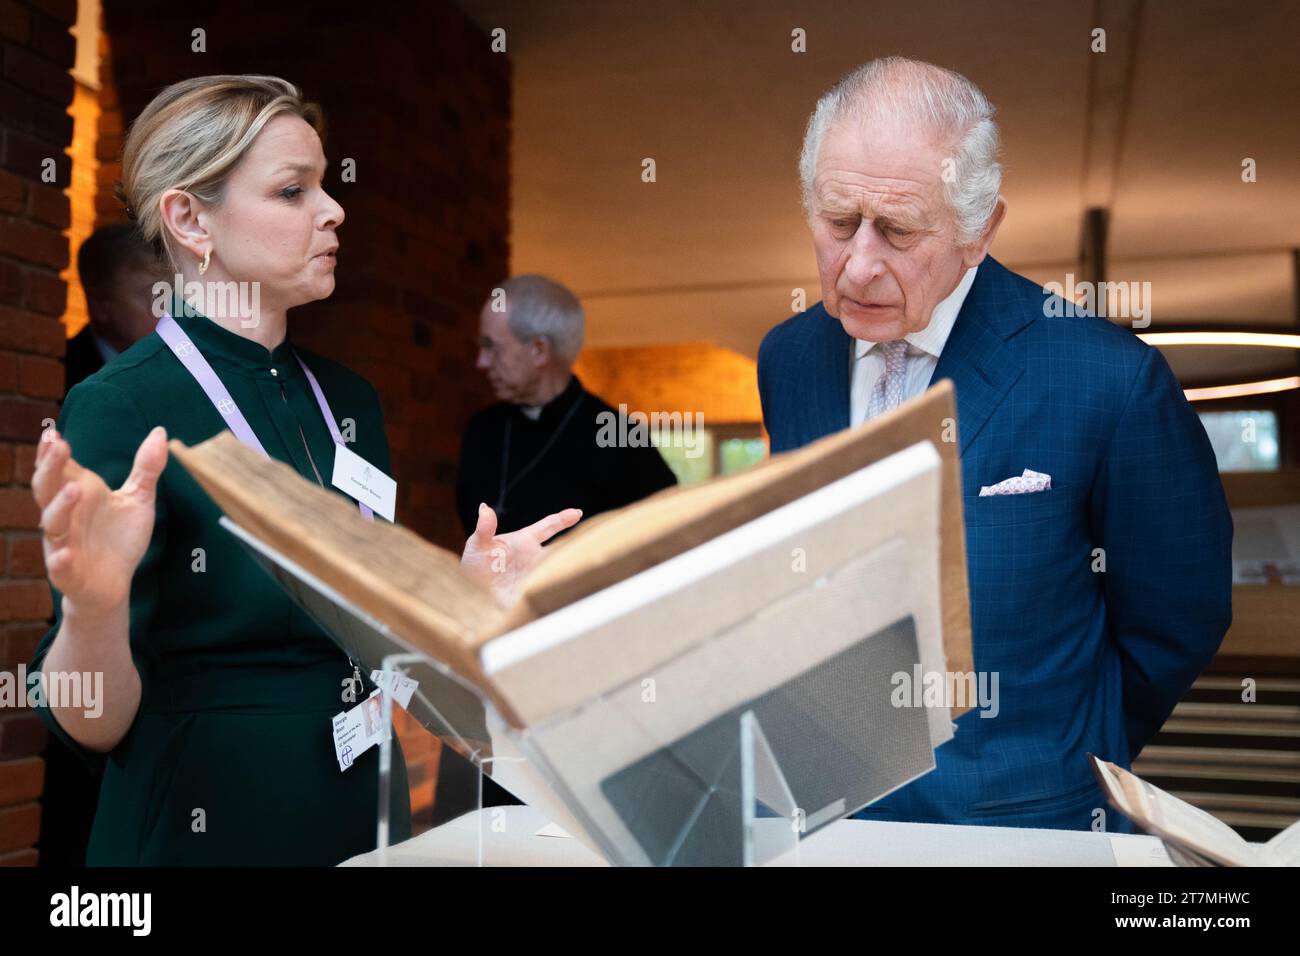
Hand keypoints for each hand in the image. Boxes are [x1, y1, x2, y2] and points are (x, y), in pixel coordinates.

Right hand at [32, 426, 168, 619]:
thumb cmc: (120, 538)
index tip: (54, 432)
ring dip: (60, 506)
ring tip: (74, 489)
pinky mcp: (68, 571)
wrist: (115, 583)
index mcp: (79, 494)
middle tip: (59, 446)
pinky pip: (59, 565)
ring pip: (52, 522)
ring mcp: (63, 543)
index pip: (59, 468)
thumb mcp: (138, 499)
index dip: (52, 451)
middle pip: (47, 488)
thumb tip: (160, 431)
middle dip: (50, 467)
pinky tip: (63, 554)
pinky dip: (60, 559)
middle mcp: (65, 515)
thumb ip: (146, 468)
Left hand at [461, 502, 581, 607]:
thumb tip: (484, 508)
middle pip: (561, 549)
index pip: (548, 526)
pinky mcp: (532, 595)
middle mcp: (535, 558)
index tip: (577, 513)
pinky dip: (559, 593)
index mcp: (525, 541)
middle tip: (596, 542)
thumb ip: (484, 529)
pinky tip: (569, 594)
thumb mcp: (477, 545)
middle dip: (578, 546)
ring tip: (587, 568)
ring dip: (571, 570)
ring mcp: (536, 576)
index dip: (563, 519)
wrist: (471, 592)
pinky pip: (549, 593)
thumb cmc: (476, 564)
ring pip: (559, 570)